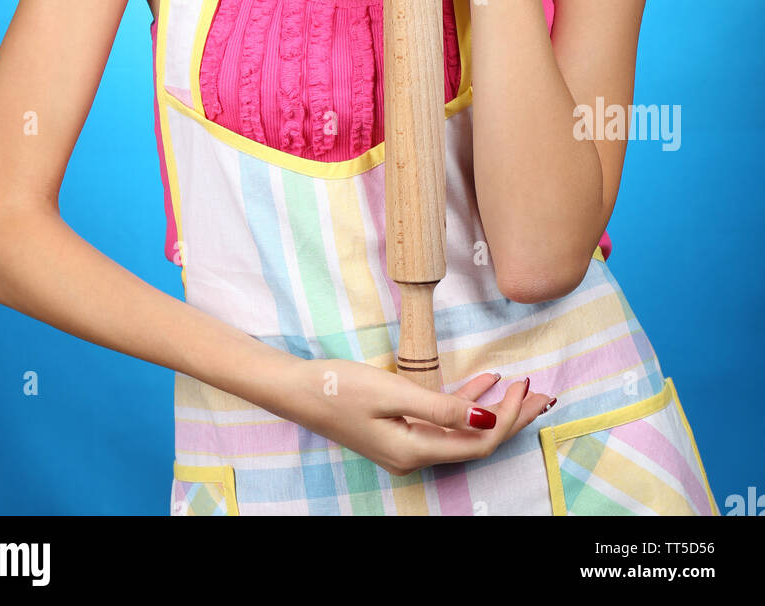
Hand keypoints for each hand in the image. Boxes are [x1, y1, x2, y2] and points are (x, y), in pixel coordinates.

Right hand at [280, 358, 551, 476]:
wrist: (298, 390)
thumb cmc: (340, 387)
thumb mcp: (393, 392)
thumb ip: (441, 407)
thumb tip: (485, 417)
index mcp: (415, 450)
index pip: (477, 442)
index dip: (506, 418)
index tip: (525, 387)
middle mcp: (415, 455)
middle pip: (476, 441)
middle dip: (511, 417)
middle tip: (540, 392)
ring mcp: (406, 444)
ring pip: (463, 430)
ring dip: (492, 409)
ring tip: (520, 388)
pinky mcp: (398, 430)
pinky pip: (443, 422)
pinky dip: (464, 403)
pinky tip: (481, 384)